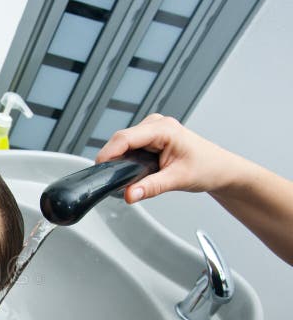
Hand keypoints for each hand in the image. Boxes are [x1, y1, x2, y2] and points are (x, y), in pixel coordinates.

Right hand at [96, 114, 245, 202]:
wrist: (221, 169)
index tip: (99, 169)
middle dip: (112, 159)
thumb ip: (151, 188)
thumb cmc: (207, 168)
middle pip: (120, 140)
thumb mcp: (177, 179)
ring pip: (123, 143)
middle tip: (111, 180)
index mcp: (163, 129)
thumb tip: (129, 195)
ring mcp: (152, 130)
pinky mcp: (150, 138)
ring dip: (119, 159)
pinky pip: (129, 146)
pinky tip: (129, 170)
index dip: (108, 153)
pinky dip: (125, 158)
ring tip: (122, 177)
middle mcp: (156, 125)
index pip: (125, 137)